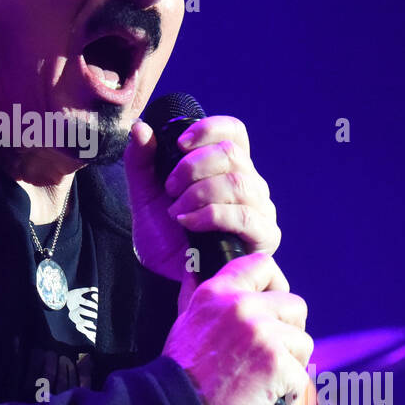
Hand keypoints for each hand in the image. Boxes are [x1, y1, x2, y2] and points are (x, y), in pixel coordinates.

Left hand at [123, 115, 280, 285]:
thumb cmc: (164, 234)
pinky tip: (189, 223)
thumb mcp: (144, 194)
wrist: (167, 276)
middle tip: (170, 189)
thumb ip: (140, 160)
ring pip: (238, 183)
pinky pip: (245, 216)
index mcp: (226, 166)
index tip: (179, 144)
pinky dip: (212, 215)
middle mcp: (249, 183)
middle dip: (193, 167)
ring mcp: (260, 208)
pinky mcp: (264, 235)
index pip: (233, 131)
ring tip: (177, 212)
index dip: (209, 129)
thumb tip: (140, 128)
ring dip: (199, 194)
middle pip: (232, 153)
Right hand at [162, 252, 312, 404]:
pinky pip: (302, 375)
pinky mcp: (276, 363)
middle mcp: (241, 306)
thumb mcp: (186, 319)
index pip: (263, 264)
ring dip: (291, 363)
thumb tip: (196, 264)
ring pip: (303, 341)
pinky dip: (289, 391)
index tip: (272, 308)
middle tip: (268, 354)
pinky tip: (266, 396)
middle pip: (295, 305)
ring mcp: (261, 333)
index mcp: (218, 291)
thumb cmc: (182, 370)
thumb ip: (197, 291)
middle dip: (289, 332)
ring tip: (265, 378)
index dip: (275, 284)